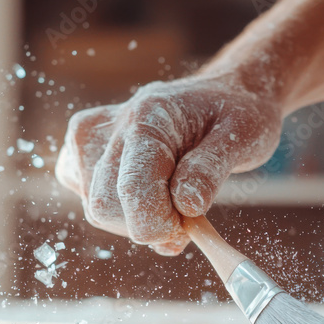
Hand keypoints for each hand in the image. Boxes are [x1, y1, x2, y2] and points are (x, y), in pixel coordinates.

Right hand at [55, 73, 282, 255]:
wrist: (218, 96)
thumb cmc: (233, 114)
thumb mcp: (243, 134)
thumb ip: (211, 168)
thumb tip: (187, 205)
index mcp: (147, 117)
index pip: (133, 188)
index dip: (159, 224)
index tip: (189, 227)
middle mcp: (107, 127)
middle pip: (106, 207)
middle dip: (150, 224)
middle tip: (187, 215)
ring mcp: (86, 142)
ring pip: (99, 212)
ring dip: (140, 220)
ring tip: (174, 197)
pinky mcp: (80, 158)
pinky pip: (94, 206)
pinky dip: (126, 216)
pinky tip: (153, 197)